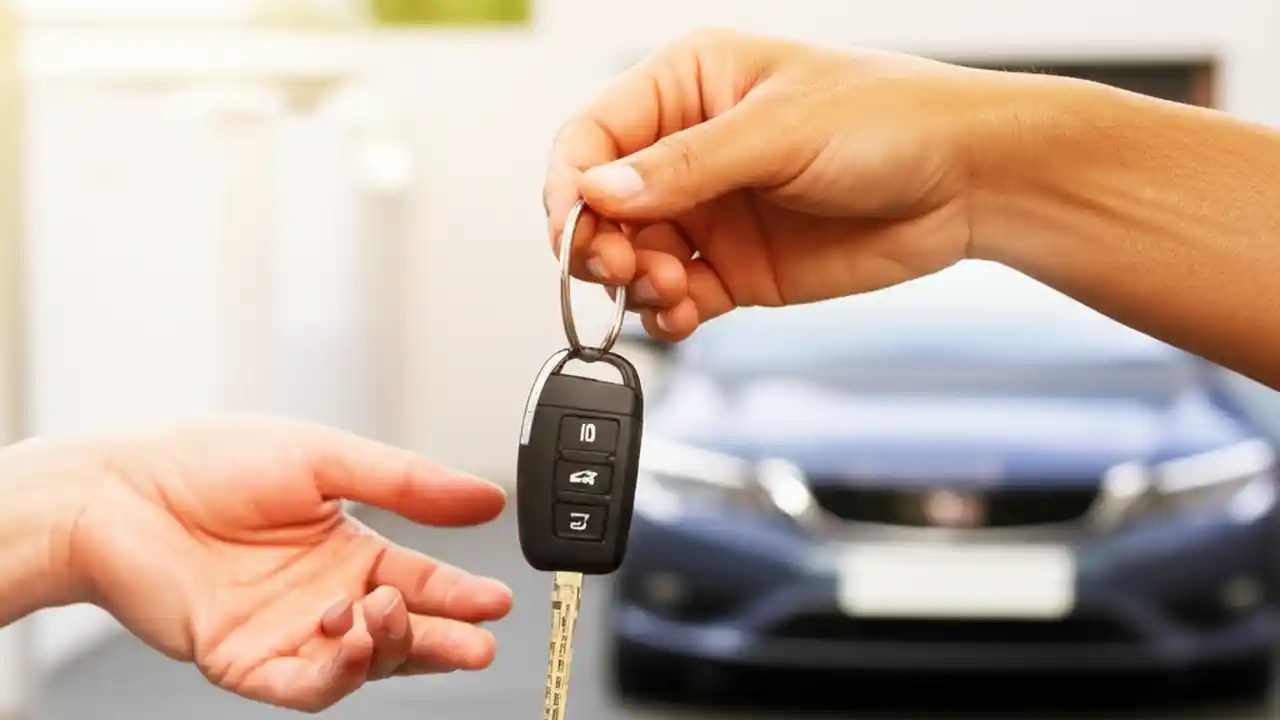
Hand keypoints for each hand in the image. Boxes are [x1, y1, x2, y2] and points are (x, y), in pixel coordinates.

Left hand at [8, 415, 510, 711]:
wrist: (120, 488)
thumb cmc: (212, 460)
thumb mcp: (326, 457)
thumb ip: (408, 483)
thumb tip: (486, 497)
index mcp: (349, 549)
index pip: (421, 581)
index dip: (460, 594)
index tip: (497, 599)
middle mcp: (325, 597)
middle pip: (401, 634)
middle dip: (443, 641)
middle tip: (478, 642)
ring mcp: (287, 633)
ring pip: (360, 665)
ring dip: (387, 647)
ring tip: (390, 613)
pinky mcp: (245, 661)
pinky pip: (303, 685)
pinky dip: (334, 672)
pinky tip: (350, 641)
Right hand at [545, 29, 1039, 340]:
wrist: (969, 182)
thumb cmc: (891, 120)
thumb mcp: (779, 130)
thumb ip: (685, 166)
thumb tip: (600, 190)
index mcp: (689, 85)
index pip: (593, 134)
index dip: (571, 184)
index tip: (572, 229)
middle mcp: (690, 148)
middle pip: (603, 204)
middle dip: (599, 241)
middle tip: (621, 265)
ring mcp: (712, 211)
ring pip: (633, 257)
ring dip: (636, 282)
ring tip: (673, 288)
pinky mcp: (737, 266)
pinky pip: (679, 297)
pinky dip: (670, 312)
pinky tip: (686, 311)